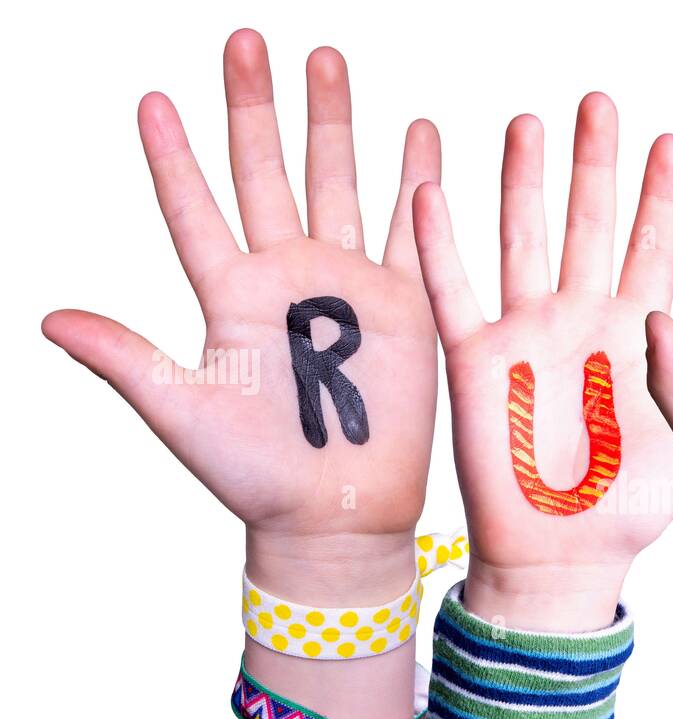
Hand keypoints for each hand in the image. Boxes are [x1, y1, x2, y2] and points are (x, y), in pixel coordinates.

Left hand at [42, 31, 440, 593]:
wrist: (338, 513)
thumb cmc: (256, 476)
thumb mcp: (184, 413)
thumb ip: (126, 359)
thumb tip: (49, 320)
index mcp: (229, 296)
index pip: (194, 208)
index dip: (172, 157)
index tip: (154, 99)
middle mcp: (286, 279)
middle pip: (267, 172)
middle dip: (258, 106)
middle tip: (250, 41)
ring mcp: (346, 287)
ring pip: (338, 185)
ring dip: (334, 123)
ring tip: (327, 59)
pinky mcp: (402, 308)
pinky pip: (411, 232)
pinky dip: (417, 184)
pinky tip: (420, 135)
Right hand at [414, 93, 672, 622]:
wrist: (566, 555)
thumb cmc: (630, 504)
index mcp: (636, 331)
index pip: (654, 244)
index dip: (664, 195)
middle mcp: (582, 318)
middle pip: (588, 222)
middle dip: (596, 164)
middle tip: (603, 104)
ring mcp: (528, 333)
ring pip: (523, 239)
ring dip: (524, 183)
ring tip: (530, 124)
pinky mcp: (478, 360)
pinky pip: (453, 291)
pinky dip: (439, 244)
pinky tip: (431, 189)